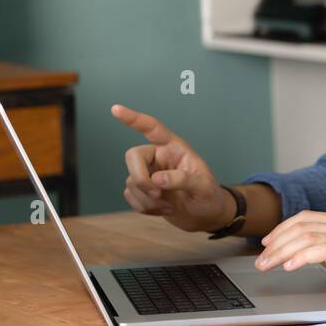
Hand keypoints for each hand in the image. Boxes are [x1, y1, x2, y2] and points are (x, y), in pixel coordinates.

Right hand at [111, 103, 229, 232]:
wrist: (204, 216)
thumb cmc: (209, 196)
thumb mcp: (204, 187)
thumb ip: (183, 180)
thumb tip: (156, 179)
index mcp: (175, 148)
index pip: (152, 128)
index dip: (134, 119)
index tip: (116, 109)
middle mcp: (159, 157)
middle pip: (132, 156)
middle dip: (141, 179)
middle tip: (158, 194)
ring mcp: (149, 174)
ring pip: (131, 181)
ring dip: (148, 199)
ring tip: (169, 206)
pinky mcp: (143, 190)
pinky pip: (130, 196)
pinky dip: (145, 207)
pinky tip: (163, 210)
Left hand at [255, 210, 325, 295]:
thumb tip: (317, 256)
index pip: (306, 218)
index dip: (282, 229)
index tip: (267, 243)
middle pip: (301, 226)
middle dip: (275, 242)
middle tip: (260, 258)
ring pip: (307, 237)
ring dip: (281, 251)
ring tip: (267, 264)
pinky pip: (324, 251)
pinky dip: (302, 257)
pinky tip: (290, 266)